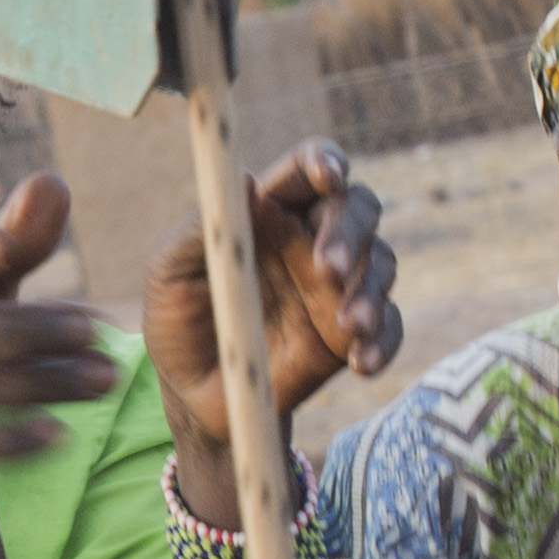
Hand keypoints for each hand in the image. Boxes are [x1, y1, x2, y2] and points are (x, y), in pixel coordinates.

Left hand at [144, 144, 400, 475]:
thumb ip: (202, 229)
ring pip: (381, 262)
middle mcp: (311, 239)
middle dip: (350, 232)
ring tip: (351, 325)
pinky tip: (362, 362)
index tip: (328, 178)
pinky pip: (388, 327)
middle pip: (358, 208)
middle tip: (326, 269)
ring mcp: (336, 286)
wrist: (193, 396)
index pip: (309, 169)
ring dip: (371, 289)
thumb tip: (246, 180)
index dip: (324, 163)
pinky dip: (382, 341)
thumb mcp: (170, 273)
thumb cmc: (178, 320)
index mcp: (269, 211)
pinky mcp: (350, 333)